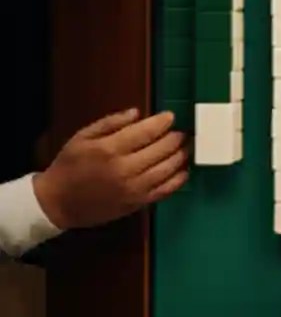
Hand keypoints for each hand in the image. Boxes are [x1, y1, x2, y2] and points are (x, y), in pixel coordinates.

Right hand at [33, 109, 187, 229]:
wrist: (57, 203)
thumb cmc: (69, 166)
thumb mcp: (82, 137)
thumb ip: (111, 122)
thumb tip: (138, 113)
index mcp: (109, 150)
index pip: (146, 132)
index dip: (162, 122)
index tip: (171, 116)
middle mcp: (124, 169)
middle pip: (162, 149)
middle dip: (176, 138)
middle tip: (182, 132)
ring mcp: (133, 189)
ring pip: (168, 169)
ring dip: (181, 156)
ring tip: (186, 147)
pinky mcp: (138, 203)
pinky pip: (166, 190)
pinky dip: (179, 179)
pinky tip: (184, 169)